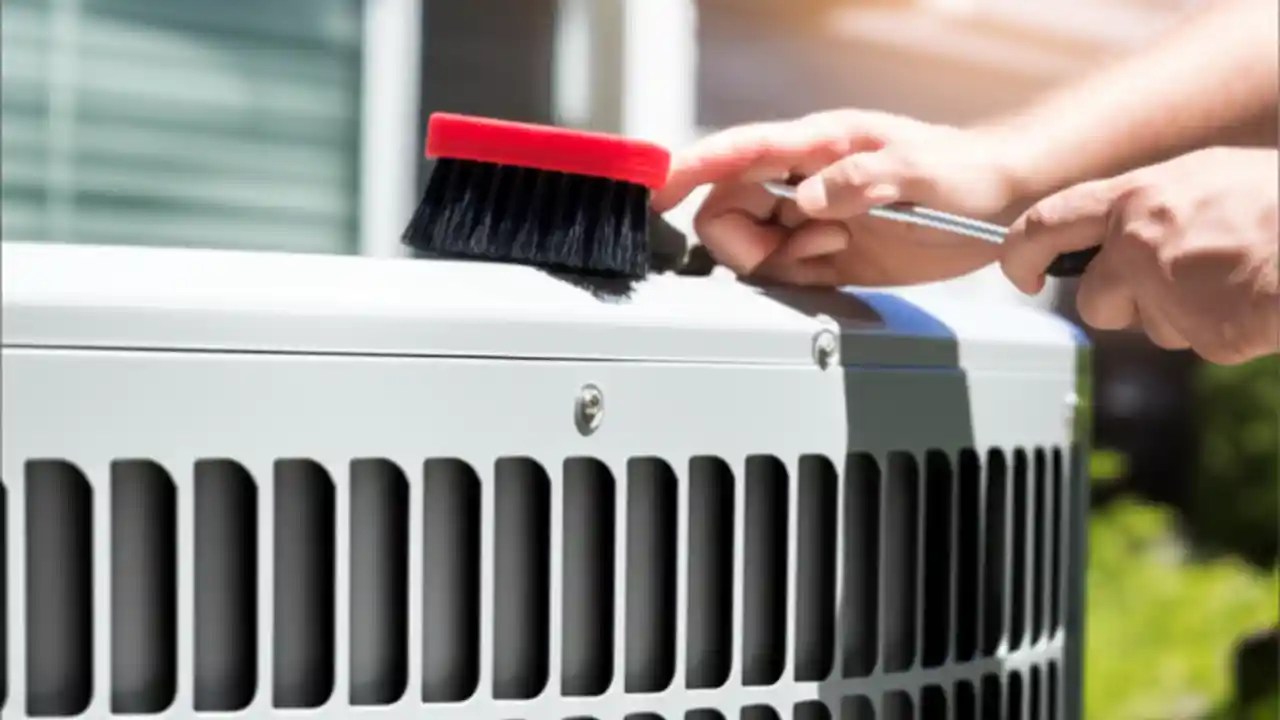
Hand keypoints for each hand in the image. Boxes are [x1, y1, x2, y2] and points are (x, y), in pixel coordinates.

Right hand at [651, 110, 1023, 285]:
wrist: (1002, 203)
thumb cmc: (966, 173)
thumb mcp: (922, 172)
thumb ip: (862, 180)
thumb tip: (808, 199)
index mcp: (818, 145)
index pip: (736, 152)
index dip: (689, 168)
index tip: (655, 190)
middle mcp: (804, 178)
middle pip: (727, 209)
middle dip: (743, 240)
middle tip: (797, 251)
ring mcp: (811, 215)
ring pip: (749, 245)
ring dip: (776, 261)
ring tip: (831, 252)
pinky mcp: (824, 250)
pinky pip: (780, 272)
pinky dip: (795, 277)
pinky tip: (835, 263)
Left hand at [1002, 147, 1279, 364]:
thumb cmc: (1277, 205)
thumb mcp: (1205, 180)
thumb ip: (1151, 209)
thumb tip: (1117, 235)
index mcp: (1137, 197)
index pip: (1046, 221)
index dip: (1020, 252)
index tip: (1021, 272)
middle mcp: (1139, 242)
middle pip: (1093, 299)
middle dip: (1117, 304)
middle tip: (1162, 288)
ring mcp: (1168, 290)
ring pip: (1148, 326)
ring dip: (1178, 316)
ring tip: (1230, 279)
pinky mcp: (1202, 332)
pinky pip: (1196, 342)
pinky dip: (1220, 330)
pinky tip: (1250, 300)